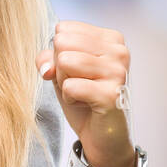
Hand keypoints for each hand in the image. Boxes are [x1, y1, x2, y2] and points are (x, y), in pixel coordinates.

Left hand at [35, 20, 135, 166]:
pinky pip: (69, 86)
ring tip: (82, 94)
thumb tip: (47, 68)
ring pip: (65, 62)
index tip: (77, 72)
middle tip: (78, 84)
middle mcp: (119, 50)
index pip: (62, 29)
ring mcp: (117, 71)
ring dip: (65, 84)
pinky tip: (86, 105)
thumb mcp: (61, 71)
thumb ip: (48, 57)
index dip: (59, 54)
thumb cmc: (83, 99)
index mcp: (111, 38)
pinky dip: (70, 99)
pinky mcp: (112, 94)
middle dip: (61, 68)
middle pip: (62, 43)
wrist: (102, 137)